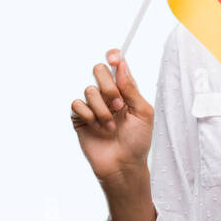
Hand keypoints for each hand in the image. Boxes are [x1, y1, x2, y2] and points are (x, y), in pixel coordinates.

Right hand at [71, 48, 154, 185]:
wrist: (123, 164)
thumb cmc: (137, 141)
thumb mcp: (143, 112)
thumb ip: (131, 89)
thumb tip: (122, 65)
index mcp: (125, 90)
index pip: (116, 66)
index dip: (113, 57)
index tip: (114, 57)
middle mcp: (107, 95)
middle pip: (98, 70)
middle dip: (108, 86)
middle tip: (118, 105)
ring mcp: (93, 105)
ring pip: (89, 89)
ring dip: (102, 109)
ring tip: (111, 126)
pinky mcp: (79, 117)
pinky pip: (77, 104)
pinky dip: (88, 115)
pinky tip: (97, 128)